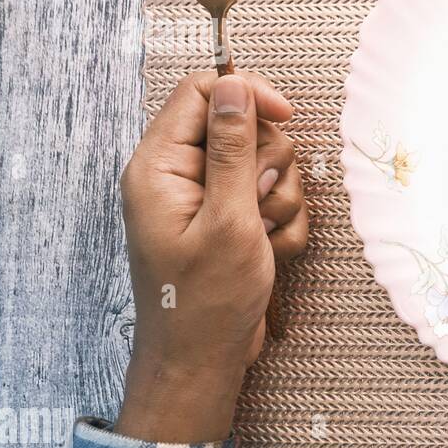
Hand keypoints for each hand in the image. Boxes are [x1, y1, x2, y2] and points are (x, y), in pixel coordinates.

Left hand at [115, 72, 308, 442]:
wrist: (203, 363)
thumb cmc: (206, 301)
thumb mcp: (228, 219)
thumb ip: (233, 147)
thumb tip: (233, 83)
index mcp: (160, 165)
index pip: (204, 91)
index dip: (249, 94)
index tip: (287, 115)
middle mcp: (180, 175)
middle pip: (245, 127)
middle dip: (270, 164)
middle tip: (259, 205)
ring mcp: (207, 200)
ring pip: (267, 165)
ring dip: (281, 201)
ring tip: (264, 238)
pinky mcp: (230, 222)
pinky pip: (274, 200)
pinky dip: (282, 226)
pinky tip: (269, 254)